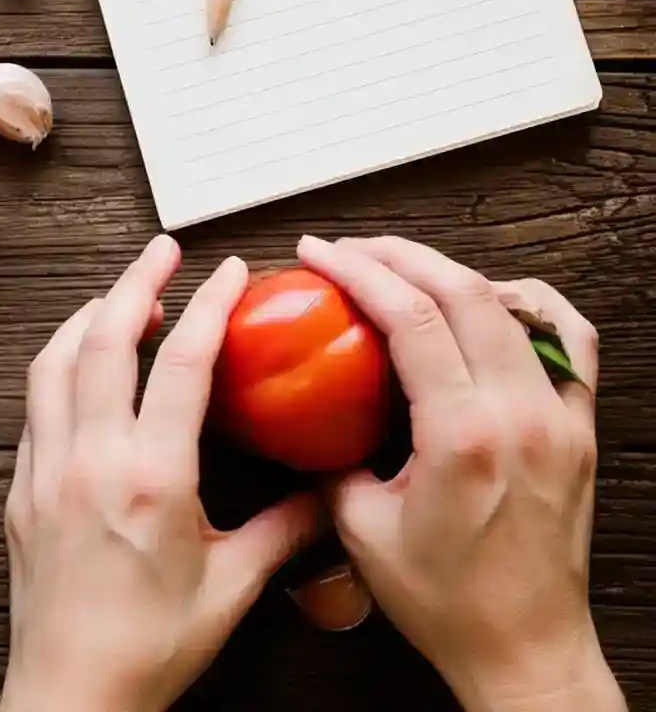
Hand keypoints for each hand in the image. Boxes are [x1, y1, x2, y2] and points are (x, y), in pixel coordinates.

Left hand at [0, 235, 321, 711]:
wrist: (71, 694)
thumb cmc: (149, 649)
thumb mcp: (233, 588)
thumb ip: (284, 530)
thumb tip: (322, 493)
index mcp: (150, 479)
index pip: (182, 364)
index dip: (208, 306)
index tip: (227, 272)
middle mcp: (89, 462)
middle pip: (104, 339)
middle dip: (135, 282)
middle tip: (161, 252)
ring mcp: (45, 471)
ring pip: (54, 363)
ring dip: (87, 317)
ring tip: (120, 300)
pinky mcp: (21, 491)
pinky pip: (34, 406)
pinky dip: (58, 368)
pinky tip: (81, 370)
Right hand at [298, 235, 624, 711]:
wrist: (525, 646)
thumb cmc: (448, 602)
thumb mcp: (363, 530)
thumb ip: (335, 461)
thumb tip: (316, 418)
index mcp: (465, 438)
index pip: (412, 318)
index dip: (361, 272)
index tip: (323, 253)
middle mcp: (522, 415)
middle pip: (464, 291)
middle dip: (399, 255)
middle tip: (352, 248)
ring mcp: (561, 416)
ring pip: (517, 302)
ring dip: (455, 271)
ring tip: (408, 268)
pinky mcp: (579, 427)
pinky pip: (568, 337)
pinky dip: (528, 303)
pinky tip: (493, 301)